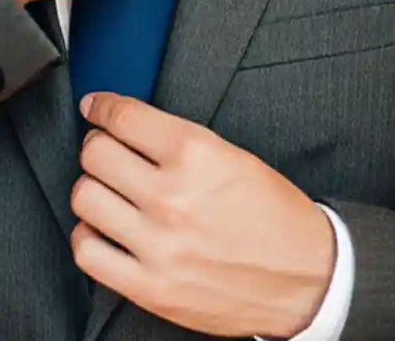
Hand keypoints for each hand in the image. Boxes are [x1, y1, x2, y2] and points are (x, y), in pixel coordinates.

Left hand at [71, 93, 335, 338]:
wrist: (309, 279)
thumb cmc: (275, 215)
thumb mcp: (234, 157)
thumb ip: (179, 141)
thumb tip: (125, 124)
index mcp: (197, 155)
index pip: (122, 117)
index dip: (101, 107)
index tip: (94, 107)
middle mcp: (172, 197)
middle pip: (95, 154)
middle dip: (98, 146)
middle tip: (107, 151)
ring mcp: (158, 244)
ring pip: (85, 198)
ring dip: (93, 190)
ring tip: (108, 192)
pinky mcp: (150, 286)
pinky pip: (87, 252)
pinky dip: (88, 236)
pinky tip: (104, 230)